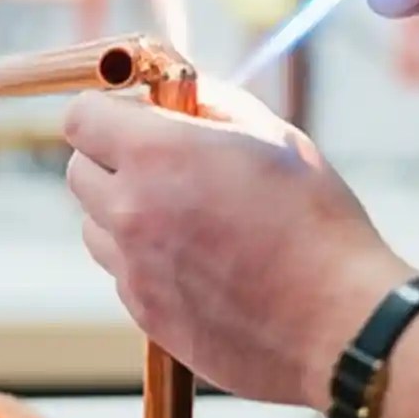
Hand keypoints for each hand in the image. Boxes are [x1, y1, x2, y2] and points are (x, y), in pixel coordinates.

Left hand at [63, 83, 413, 409]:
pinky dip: (145, 260)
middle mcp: (130, 212)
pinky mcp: (146, 316)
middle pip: (78, 171)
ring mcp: (133, 270)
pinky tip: (200, 259)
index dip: (106, 111)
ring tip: (186, 215)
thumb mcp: (273, 137)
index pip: (81, 118)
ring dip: (123, 212)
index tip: (135, 116)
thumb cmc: (317, 223)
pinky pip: (123, 273)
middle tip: (164, 162)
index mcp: (156, 156)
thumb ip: (212, 106)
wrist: (340, 322)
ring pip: (95, 226)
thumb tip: (179, 94)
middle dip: (111, 158)